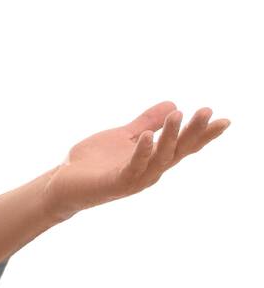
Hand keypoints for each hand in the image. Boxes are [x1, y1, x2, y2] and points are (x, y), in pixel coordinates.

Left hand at [42, 101, 228, 220]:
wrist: (64, 183)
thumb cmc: (93, 163)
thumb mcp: (123, 136)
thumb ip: (145, 123)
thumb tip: (173, 104)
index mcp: (153, 159)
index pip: (184, 146)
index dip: (204, 134)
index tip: (224, 119)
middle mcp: (150, 171)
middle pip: (178, 151)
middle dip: (194, 132)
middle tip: (207, 111)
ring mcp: (135, 179)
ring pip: (160, 158)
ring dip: (170, 137)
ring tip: (178, 115)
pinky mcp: (116, 183)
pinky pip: (133, 168)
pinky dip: (142, 152)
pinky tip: (146, 136)